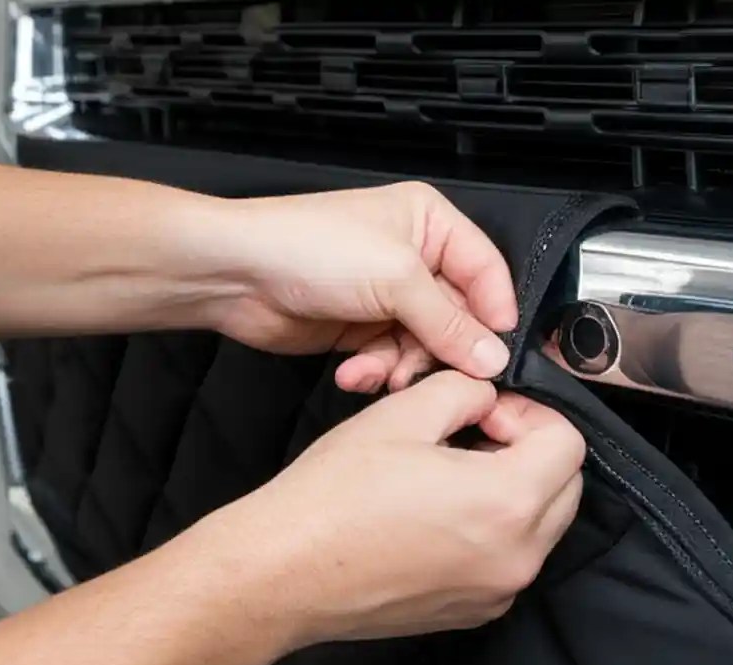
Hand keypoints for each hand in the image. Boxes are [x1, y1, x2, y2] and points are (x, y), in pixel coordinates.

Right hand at [193, 371, 584, 646]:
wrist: (282, 572)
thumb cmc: (331, 500)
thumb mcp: (403, 414)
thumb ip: (466, 390)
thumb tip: (488, 395)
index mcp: (508, 503)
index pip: (568, 443)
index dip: (529, 413)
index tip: (488, 410)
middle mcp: (515, 557)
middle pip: (565, 486)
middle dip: (531, 449)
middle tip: (477, 432)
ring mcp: (496, 591)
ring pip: (543, 524)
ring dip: (517, 488)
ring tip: (455, 469)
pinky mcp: (472, 611)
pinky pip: (511, 558)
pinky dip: (495, 529)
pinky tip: (442, 510)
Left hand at [210, 182, 517, 391]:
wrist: (235, 274)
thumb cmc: (305, 245)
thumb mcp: (396, 278)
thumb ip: (450, 323)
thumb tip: (493, 357)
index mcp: (431, 223)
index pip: (487, 273)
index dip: (495, 316)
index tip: (496, 355)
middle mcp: (414, 257)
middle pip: (460, 317)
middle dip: (442, 350)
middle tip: (432, 372)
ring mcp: (388, 295)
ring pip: (426, 346)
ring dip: (405, 366)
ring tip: (382, 372)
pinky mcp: (363, 328)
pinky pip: (392, 360)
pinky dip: (377, 372)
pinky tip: (355, 372)